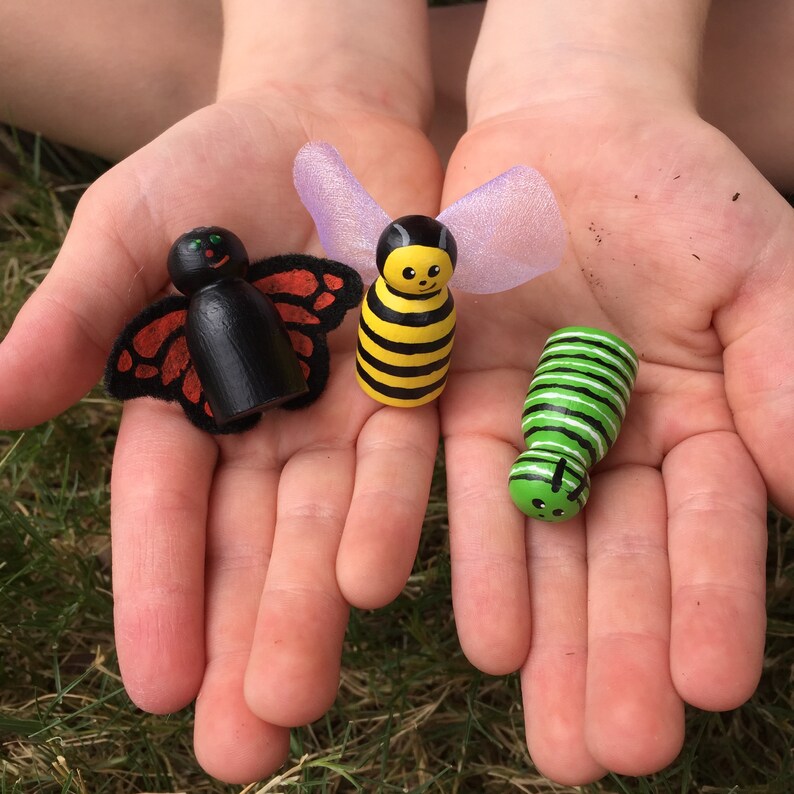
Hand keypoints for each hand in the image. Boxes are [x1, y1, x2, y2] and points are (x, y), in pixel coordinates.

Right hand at [0, 92, 440, 782]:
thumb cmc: (212, 168)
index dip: (157, 596)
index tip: (157, 687)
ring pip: (328, 524)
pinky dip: (392, 517)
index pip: (164, 515)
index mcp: (187, 404)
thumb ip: (77, 317)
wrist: (324, 123)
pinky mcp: (411, 385)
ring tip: (301, 696)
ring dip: (316, 604)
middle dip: (246, 638)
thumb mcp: (130, 230)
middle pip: (253, 546)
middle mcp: (266, 429)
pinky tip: (380, 585)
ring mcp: (341, 414)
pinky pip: (405, 458)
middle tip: (244, 747)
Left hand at [439, 98, 790, 782]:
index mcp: (697, 425)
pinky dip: (456, 545)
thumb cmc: (678, 196)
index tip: (709, 688)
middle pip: (612, 562)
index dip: (709, 603)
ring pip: (531, 542)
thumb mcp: (758, 271)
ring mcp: (526, 429)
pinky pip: (449, 481)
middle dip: (612, 651)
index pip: (707, 530)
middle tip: (604, 752)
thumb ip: (786, 374)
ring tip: (538, 718)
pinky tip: (465, 625)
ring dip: (534, 626)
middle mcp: (607, 446)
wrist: (569, 141)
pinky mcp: (452, 402)